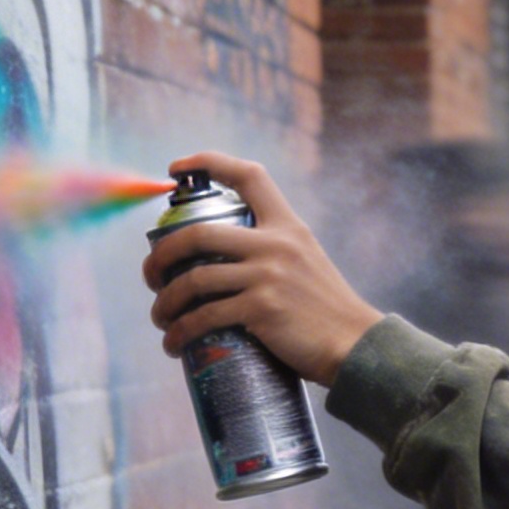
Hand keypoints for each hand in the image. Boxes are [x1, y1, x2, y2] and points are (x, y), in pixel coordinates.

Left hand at [141, 152, 383, 386]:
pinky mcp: (261, 309)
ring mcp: (267, 275)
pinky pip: (204, 317)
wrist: (356, 346)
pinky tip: (174, 344)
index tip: (175, 169)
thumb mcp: (307, 263)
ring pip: (194, 280)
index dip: (208, 163)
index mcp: (289, 226)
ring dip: (165, 303)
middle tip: (152, 275)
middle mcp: (276, 244)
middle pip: (198, 234)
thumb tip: (225, 262)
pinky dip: (181, 332)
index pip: (250, 176)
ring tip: (161, 319)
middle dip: (162, 255)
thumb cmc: (327, 311)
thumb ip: (274, 253)